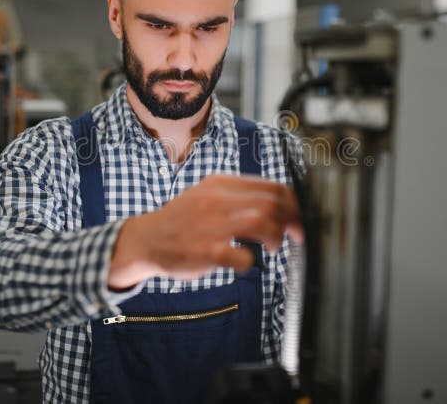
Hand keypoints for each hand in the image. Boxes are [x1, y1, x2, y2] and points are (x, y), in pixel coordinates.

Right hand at [108, 174, 301, 288]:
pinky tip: (245, 262)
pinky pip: (240, 255)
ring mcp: (210, 225)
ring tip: (272, 248)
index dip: (294, 204)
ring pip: (262, 222)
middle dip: (292, 221)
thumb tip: (281, 204)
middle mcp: (217, 200)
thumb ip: (240, 197)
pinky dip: (250, 261)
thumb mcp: (209, 196)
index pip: (271, 186)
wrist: (145, 239)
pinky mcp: (204, 251)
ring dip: (276, 238)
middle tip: (295, 236)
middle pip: (272, 203)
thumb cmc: (183, 221)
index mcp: (221, 184)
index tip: (301, 219)